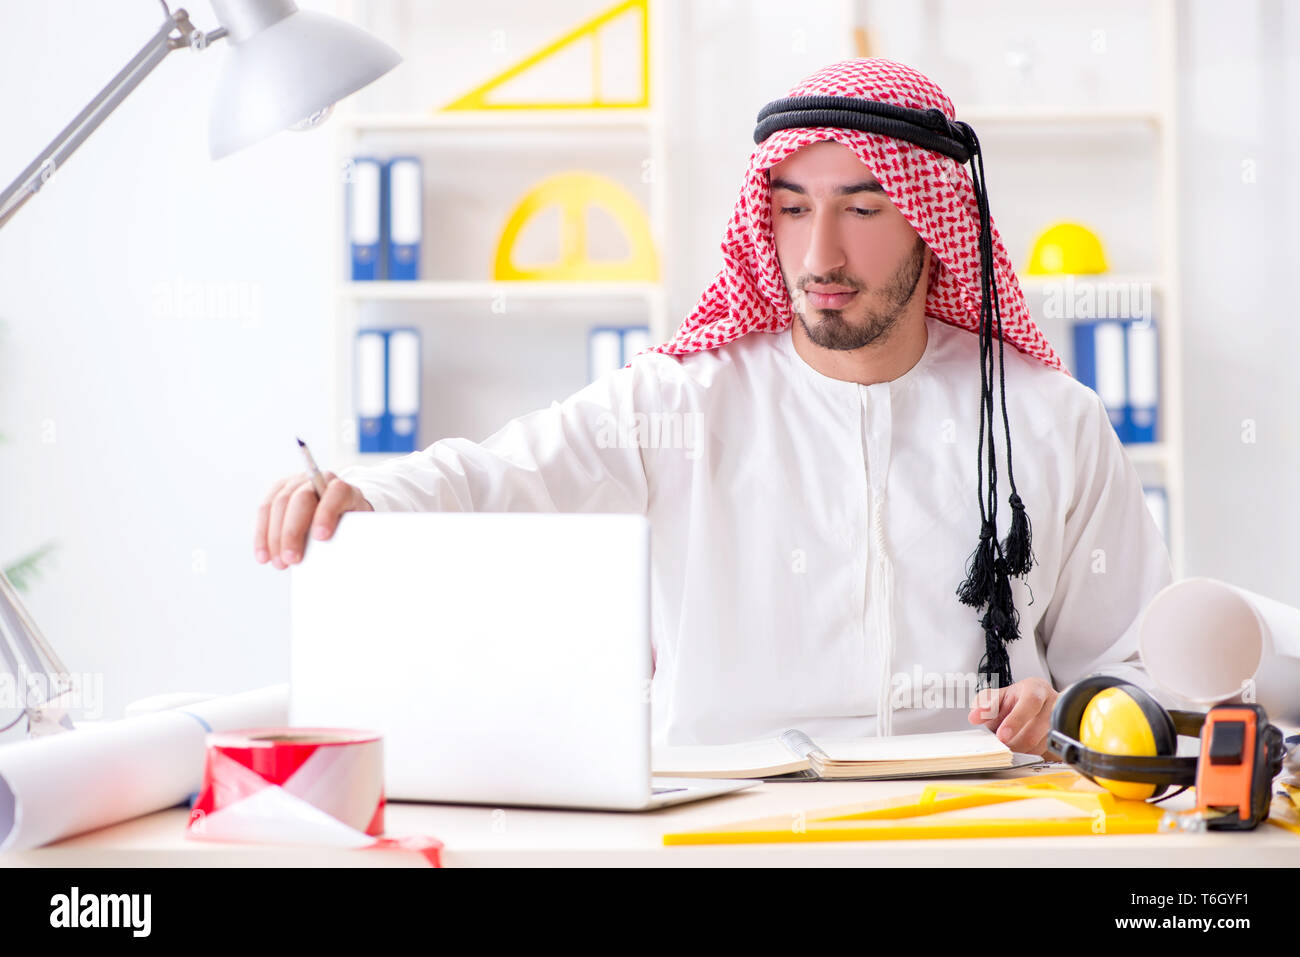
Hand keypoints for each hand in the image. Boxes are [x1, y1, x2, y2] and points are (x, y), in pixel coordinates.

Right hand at [254, 471, 372, 568]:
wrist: (339, 512)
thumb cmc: (348, 525)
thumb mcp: (356, 530)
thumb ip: (351, 537)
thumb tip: (337, 557)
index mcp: (344, 489)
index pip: (336, 493)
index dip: (327, 513)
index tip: (321, 537)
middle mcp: (318, 481)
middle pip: (301, 499)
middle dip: (293, 531)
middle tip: (292, 559)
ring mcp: (295, 484)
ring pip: (279, 504)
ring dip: (275, 537)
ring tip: (279, 563)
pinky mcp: (278, 491)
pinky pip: (264, 511)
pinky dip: (263, 536)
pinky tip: (264, 555)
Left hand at [967, 677, 1058, 756]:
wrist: (1029, 710)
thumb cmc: (1014, 702)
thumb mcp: (995, 698)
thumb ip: (984, 704)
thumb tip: (975, 715)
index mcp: (1036, 688)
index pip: (1031, 702)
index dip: (1016, 720)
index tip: (1001, 735)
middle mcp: (1053, 703)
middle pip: (1039, 728)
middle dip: (1016, 741)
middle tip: (1002, 745)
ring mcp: (1062, 721)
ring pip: (1044, 743)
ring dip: (1024, 749)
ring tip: (1010, 745)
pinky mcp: (1063, 738)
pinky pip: (1050, 753)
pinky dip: (1033, 754)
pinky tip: (1023, 750)